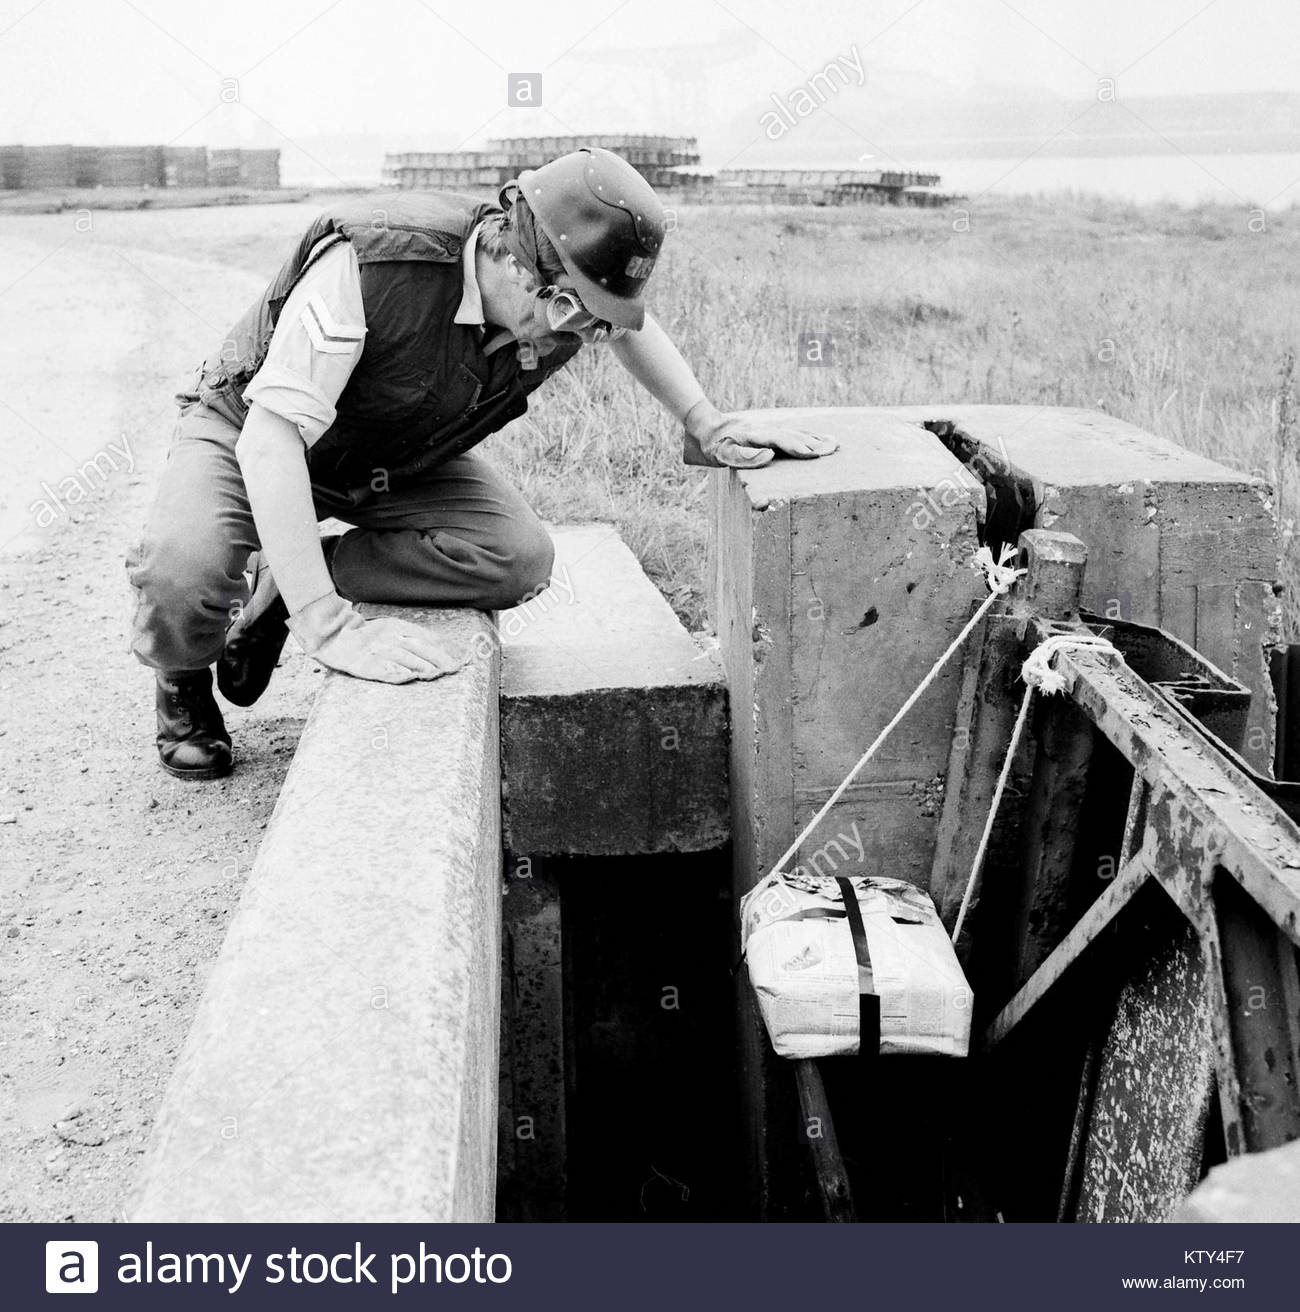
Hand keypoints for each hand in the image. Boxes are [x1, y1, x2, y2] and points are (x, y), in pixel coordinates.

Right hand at [287, 593, 468, 683]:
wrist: (332, 635)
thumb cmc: (367, 636)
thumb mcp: (392, 629)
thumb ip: (415, 637)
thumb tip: (445, 647)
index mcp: (397, 626)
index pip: (427, 637)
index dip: (446, 648)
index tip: (464, 658)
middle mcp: (389, 637)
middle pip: (420, 649)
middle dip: (440, 660)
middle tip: (457, 669)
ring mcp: (376, 651)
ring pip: (404, 660)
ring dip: (423, 668)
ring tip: (439, 675)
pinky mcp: (364, 664)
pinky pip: (383, 671)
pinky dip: (397, 675)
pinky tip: (410, 678)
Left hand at [683, 400, 838, 468]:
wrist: (709, 425)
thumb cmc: (715, 445)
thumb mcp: (723, 453)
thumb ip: (744, 456)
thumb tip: (769, 455)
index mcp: (755, 435)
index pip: (780, 441)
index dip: (797, 447)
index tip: (813, 454)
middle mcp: (766, 429)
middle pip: (793, 435)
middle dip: (814, 444)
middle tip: (833, 451)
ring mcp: (769, 428)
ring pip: (796, 432)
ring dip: (815, 439)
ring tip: (834, 445)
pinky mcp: (770, 429)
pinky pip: (792, 431)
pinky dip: (808, 435)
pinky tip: (820, 439)